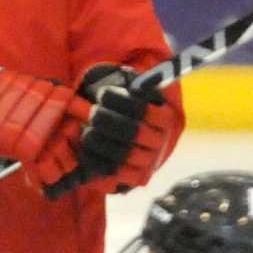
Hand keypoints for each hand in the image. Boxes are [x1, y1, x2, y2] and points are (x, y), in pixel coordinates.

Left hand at [45, 64, 180, 197]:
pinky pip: (114, 172)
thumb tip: (119, 75)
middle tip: (92, 114)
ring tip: (88, 132)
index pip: (142, 108)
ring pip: (121, 153)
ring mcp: (151, 161)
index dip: (118, 100)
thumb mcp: (129, 91)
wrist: (134, 143)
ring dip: (99, 141)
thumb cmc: (125, 110)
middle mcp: (162, 140)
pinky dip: (97, 161)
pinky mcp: (138, 178)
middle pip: (131, 131)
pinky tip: (88, 149)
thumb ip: (125, 81)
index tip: (103, 94)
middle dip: (106, 120)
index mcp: (164, 116)